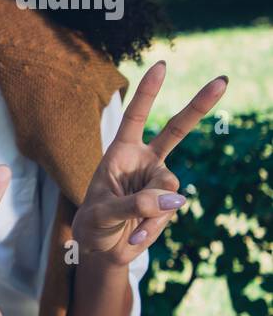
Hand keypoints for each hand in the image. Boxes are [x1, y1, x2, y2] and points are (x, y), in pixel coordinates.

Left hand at [72, 61, 227, 264]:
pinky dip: (150, 229)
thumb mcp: (101, 213)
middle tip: (223, 80)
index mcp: (120, 153)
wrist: (101, 249)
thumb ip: (134, 204)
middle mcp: (144, 162)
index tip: (161, 66)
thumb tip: (176, 198)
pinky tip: (133, 237)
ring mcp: (158, 182)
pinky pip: (168, 213)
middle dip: (199, 106)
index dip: (147, 93)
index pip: (134, 118)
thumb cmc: (92, 224)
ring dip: (149, 214)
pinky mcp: (168, 204)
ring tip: (126, 229)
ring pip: (169, 190)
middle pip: (176, 131)